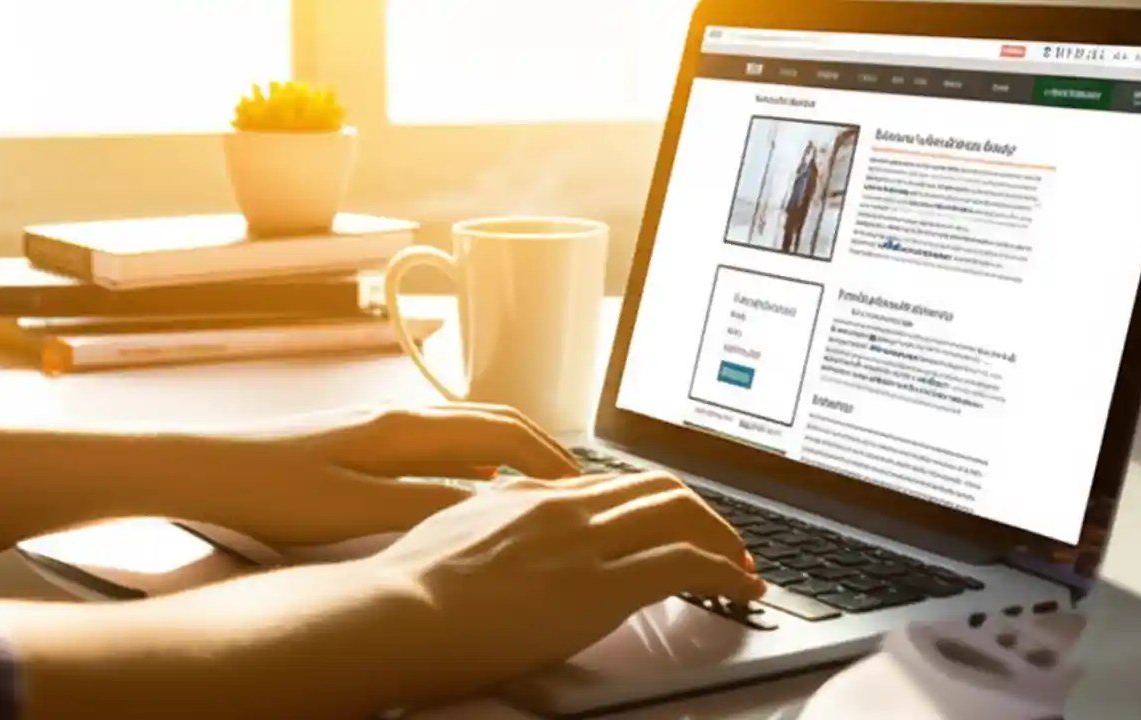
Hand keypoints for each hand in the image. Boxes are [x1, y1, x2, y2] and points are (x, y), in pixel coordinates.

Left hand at [180, 403, 580, 546]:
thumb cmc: (272, 491)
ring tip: (537, 487)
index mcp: (407, 429)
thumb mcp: (355, 511)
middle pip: (494, 420)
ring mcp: (383, 423)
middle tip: (575, 485)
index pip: (503, 437)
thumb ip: (426, 507)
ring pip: (469, 429)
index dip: (550, 461)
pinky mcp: (364, 438)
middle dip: (542, 448)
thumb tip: (492, 508)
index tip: (582, 490)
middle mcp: (403, 416)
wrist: (204, 468)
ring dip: (511, 453)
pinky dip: (477, 459)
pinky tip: (472, 488)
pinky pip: (443, 441)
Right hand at [367, 472, 765, 699]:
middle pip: (659, 489)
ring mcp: (587, 541)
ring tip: (741, 567)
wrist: (398, 612)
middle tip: (722, 544)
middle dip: (701, 515)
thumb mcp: (456, 534)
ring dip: (722, 539)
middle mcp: (567, 505)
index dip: (658, 505)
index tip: (674, 527)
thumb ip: (497, 524)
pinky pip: (685, 564)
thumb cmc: (411, 588)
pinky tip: (741, 588)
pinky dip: (725, 571)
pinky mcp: (603, 584)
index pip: (616, 486)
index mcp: (532, 495)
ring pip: (681, 515)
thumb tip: (514, 536)